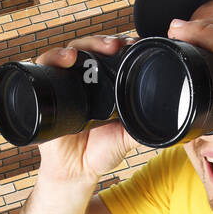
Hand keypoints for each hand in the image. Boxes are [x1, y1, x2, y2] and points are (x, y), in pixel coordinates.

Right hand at [32, 35, 137, 185]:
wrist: (75, 172)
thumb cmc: (101, 154)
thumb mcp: (126, 139)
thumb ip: (143, 127)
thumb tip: (168, 121)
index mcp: (107, 84)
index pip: (114, 55)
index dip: (122, 44)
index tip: (133, 43)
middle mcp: (86, 79)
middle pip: (93, 48)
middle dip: (103, 41)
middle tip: (115, 45)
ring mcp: (66, 82)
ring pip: (71, 51)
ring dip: (80, 45)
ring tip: (89, 50)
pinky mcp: (46, 89)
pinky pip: (44, 67)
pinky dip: (52, 58)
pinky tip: (63, 59)